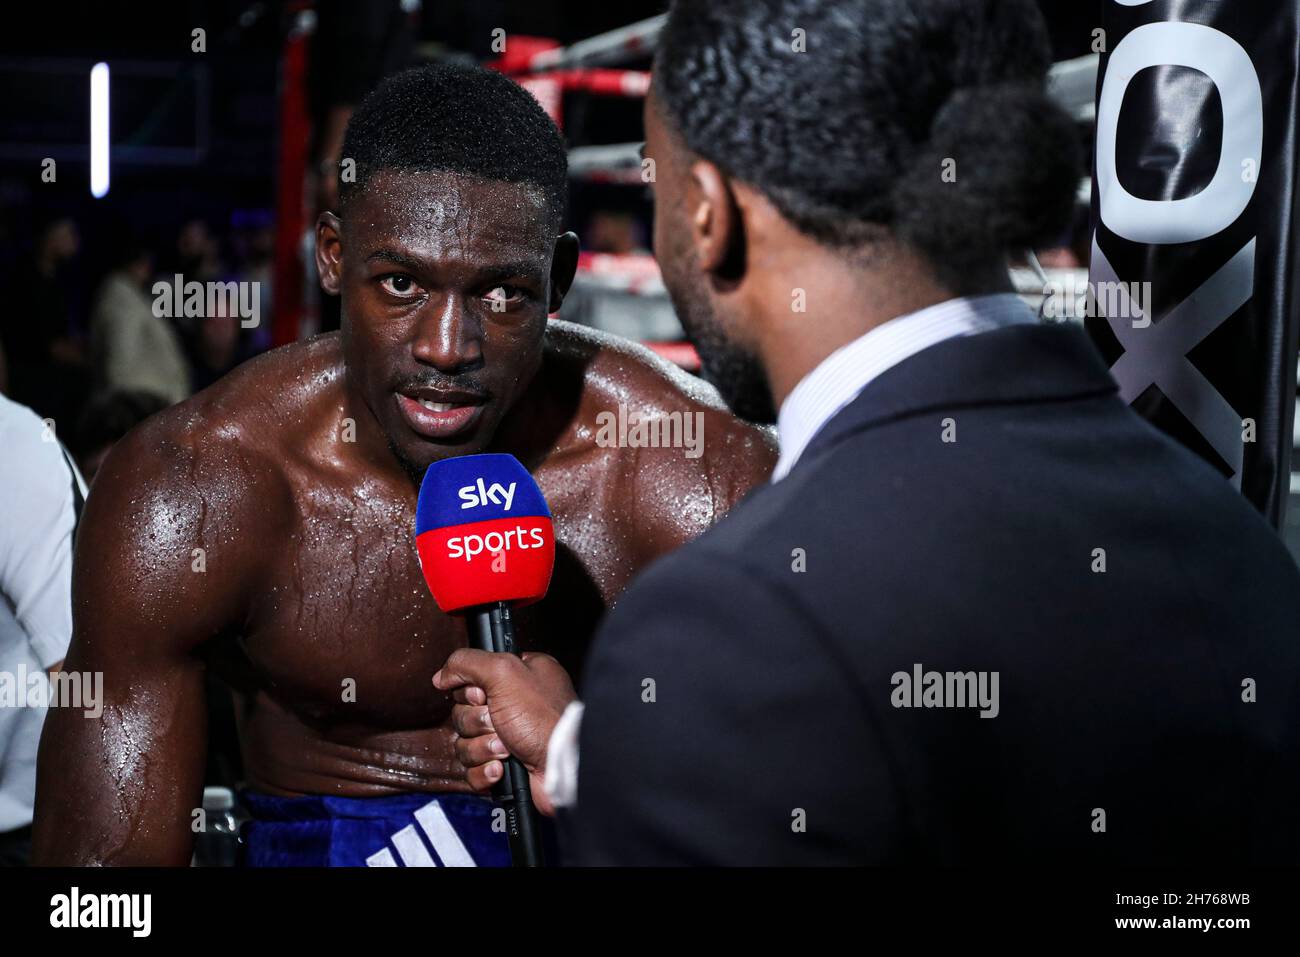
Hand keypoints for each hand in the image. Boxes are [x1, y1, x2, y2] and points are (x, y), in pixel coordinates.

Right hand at [433, 650, 576, 814]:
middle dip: (477, 722)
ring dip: (482, 747)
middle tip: (498, 723)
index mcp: (517, 678)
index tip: (482, 695)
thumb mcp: (505, 672)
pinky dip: (485, 770)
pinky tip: (503, 768)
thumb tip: (442, 675)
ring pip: (465, 742)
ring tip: (507, 749)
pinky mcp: (503, 767)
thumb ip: (468, 662)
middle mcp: (512, 705)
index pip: (471, 680)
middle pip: (463, 712)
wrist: (562, 766)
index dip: (471, 691)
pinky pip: (472, 769)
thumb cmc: (543, 718)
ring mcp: (508, 738)